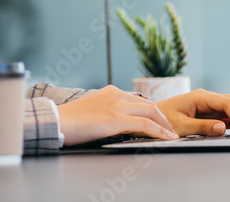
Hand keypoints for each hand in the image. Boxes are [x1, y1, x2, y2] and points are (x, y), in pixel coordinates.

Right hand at [57, 85, 178, 145]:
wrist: (57, 120)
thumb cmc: (69, 119)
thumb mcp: (91, 108)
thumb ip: (105, 110)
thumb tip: (113, 121)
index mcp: (110, 91)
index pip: (138, 100)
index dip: (152, 111)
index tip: (159, 121)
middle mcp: (116, 94)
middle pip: (149, 104)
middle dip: (163, 117)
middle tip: (170, 129)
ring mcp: (117, 106)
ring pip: (151, 112)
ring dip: (165, 125)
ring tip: (172, 135)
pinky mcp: (117, 119)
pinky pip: (146, 125)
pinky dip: (160, 131)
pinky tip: (168, 138)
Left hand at [156, 89, 229, 135]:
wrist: (150, 117)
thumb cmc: (162, 120)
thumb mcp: (180, 126)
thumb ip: (202, 127)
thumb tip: (223, 127)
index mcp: (200, 97)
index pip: (226, 104)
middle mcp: (207, 98)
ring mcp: (209, 104)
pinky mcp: (209, 113)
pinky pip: (228, 115)